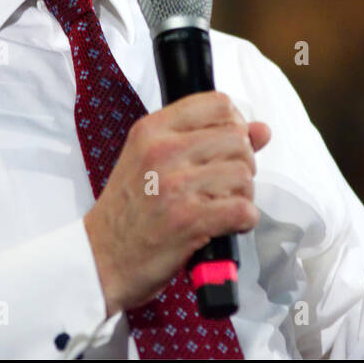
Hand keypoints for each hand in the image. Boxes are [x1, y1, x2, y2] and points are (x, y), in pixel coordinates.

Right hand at [83, 91, 271, 317]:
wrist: (101, 258)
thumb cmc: (129, 211)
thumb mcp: (152, 160)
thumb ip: (206, 139)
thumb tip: (262, 130)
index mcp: (152, 129)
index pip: (218, 104)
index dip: (235, 125)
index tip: (228, 147)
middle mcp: (163, 151)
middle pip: (238, 139)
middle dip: (242, 164)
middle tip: (225, 184)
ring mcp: (175, 185)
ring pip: (244, 175)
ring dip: (243, 195)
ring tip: (222, 207)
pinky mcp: (189, 220)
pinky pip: (243, 210)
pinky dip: (243, 222)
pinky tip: (225, 226)